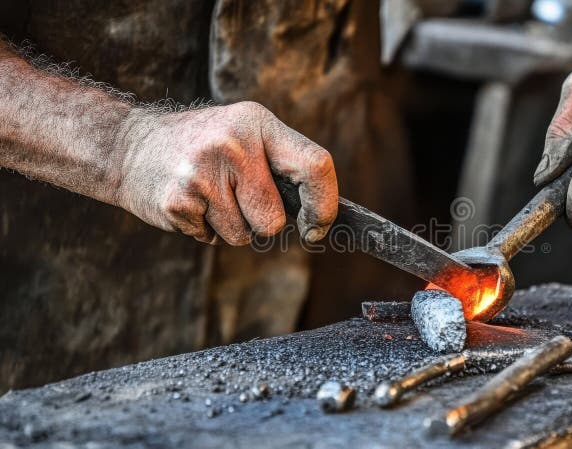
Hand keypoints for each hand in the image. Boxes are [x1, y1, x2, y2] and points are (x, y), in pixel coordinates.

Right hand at [113, 101, 337, 244]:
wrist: (130, 145)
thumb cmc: (203, 147)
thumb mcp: (244, 134)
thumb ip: (281, 166)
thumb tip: (322, 217)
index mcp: (258, 124)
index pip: (315, 166)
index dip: (324, 204)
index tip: (317, 226)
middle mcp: (233, 144)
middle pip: (274, 219)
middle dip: (261, 222)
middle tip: (236, 197)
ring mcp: (202, 173)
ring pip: (244, 235)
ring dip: (230, 226)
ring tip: (208, 195)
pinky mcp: (178, 202)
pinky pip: (212, 239)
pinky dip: (204, 229)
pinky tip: (190, 202)